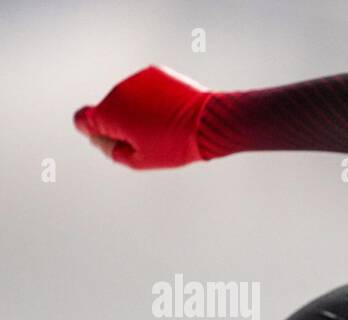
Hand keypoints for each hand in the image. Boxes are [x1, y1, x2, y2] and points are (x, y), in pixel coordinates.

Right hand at [73, 65, 211, 168]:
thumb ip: (113, 151)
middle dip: (123, 123)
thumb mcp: (140, 160)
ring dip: (140, 109)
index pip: (82, 120)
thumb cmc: (174, 145)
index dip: (96, 133)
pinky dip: (154, 98)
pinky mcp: (153, 72)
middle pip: (109, 111)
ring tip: (166, 123)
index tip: (116, 140)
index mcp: (108, 115)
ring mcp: (135, 80)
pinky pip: (146, 88)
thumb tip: (99, 138)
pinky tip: (173, 109)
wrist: (207, 121)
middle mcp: (116, 92)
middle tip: (152, 137)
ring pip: (129, 98)